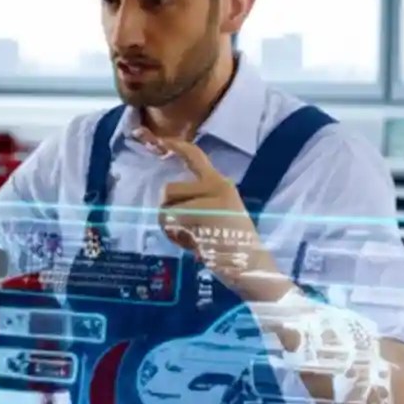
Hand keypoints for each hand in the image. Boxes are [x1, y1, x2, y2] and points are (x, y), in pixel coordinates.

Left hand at [134, 129, 288, 299]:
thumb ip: (196, 202)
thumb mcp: (215, 215)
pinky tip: (194, 245)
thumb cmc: (229, 247)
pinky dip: (175, 236)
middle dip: (168, 213)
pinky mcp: (205, 211)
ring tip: (194, 239)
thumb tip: (165, 199)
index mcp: (220, 183)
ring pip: (166, 206)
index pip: (195, 156)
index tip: (152, 136)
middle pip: (168, 190)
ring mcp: (212, 197)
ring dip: (171, 227)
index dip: (173, 145)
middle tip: (189, 232)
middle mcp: (218, 184)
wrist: (252, 267)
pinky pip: (171, 220)